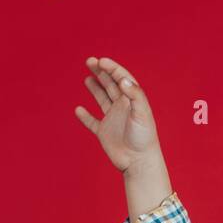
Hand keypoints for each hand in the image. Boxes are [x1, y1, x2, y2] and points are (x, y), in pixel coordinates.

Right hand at [74, 56, 162, 173]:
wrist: (139, 162)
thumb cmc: (144, 138)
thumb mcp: (142, 113)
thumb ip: (134, 94)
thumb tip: (122, 79)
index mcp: (132, 100)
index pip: (121, 78)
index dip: (112, 68)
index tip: (101, 61)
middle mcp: (122, 107)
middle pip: (111, 84)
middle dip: (101, 72)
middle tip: (90, 61)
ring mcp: (112, 119)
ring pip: (102, 99)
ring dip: (95, 88)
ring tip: (87, 78)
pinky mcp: (104, 133)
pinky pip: (92, 122)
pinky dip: (85, 116)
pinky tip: (78, 110)